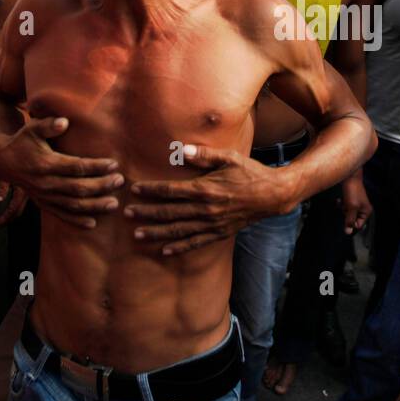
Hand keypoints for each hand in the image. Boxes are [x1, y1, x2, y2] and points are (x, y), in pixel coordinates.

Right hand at [0, 117, 121, 229]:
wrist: (4, 162)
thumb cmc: (23, 141)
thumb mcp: (32, 129)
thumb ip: (48, 125)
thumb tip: (65, 122)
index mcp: (46, 163)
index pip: (76, 167)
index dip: (96, 167)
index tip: (114, 164)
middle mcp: (46, 183)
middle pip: (78, 188)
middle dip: (101, 186)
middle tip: (120, 181)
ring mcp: (44, 196)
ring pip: (72, 205)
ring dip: (94, 206)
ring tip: (114, 204)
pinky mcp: (43, 204)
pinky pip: (61, 215)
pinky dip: (76, 221)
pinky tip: (93, 223)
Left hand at [125, 144, 295, 255]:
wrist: (273, 195)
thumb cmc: (251, 172)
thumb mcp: (230, 157)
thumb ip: (205, 155)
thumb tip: (182, 150)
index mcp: (206, 189)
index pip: (172, 191)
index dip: (151, 191)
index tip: (134, 190)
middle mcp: (207, 209)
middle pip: (170, 212)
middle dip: (147, 213)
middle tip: (126, 213)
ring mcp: (213, 223)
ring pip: (179, 230)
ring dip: (157, 233)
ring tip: (137, 235)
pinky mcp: (220, 232)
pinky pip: (196, 242)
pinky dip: (180, 247)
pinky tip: (164, 250)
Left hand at [338, 172, 370, 234]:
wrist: (349, 177)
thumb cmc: (352, 190)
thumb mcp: (351, 207)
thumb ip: (349, 220)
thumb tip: (348, 232)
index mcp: (366, 212)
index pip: (358, 225)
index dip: (351, 222)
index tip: (347, 216)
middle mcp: (363, 209)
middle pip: (352, 219)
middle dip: (346, 214)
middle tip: (346, 207)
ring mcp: (357, 204)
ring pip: (347, 213)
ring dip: (343, 209)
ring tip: (344, 202)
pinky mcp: (351, 200)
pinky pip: (345, 207)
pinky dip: (341, 204)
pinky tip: (340, 200)